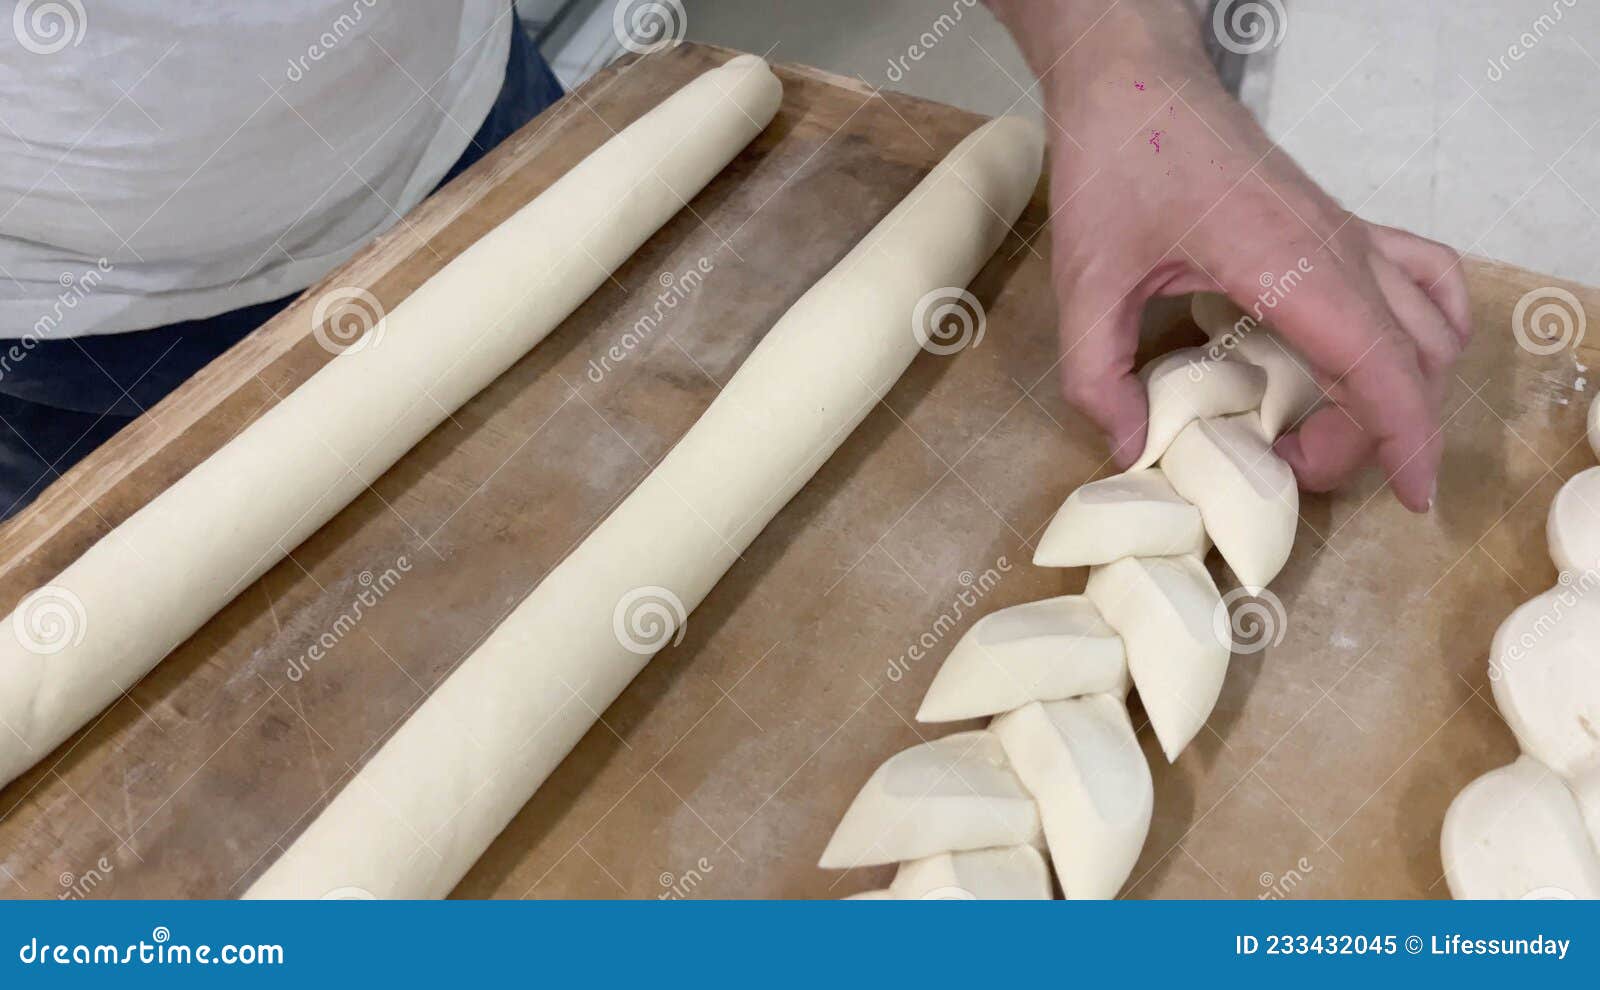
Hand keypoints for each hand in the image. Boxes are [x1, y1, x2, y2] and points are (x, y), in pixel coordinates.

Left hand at [987, 0, 1470, 511]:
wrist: (1134, 77)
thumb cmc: (1115, 161)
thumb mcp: (1085, 280)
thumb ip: (1096, 374)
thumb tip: (1128, 447)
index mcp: (1289, 263)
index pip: (1381, 364)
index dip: (1405, 438)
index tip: (1413, 496)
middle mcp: (1337, 246)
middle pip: (1414, 357)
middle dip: (1378, 432)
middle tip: (1297, 466)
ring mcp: (1345, 230)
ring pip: (1431, 318)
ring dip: (1404, 384)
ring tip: (1331, 424)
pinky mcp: (1335, 223)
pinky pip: (1418, 275)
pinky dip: (1418, 329)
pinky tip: (1368, 359)